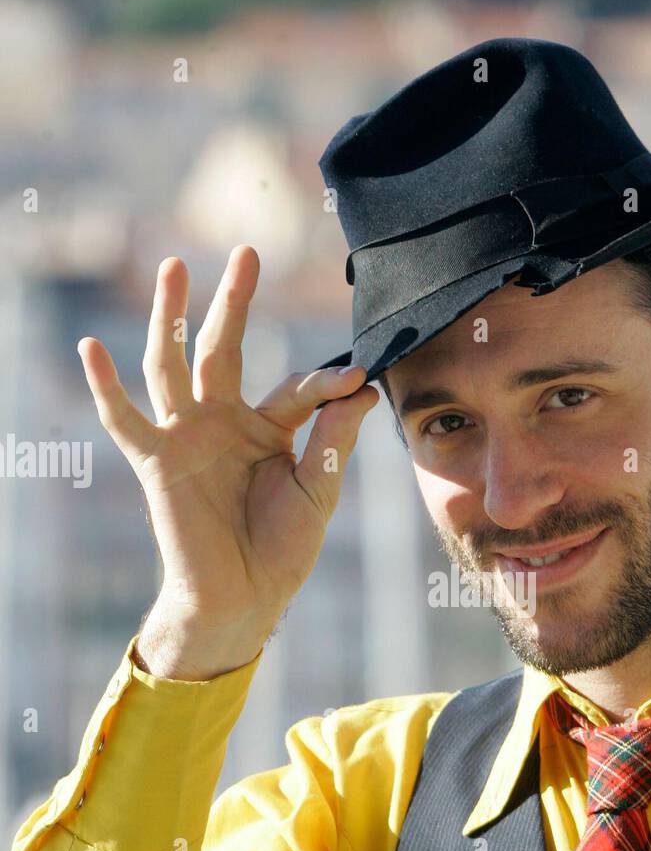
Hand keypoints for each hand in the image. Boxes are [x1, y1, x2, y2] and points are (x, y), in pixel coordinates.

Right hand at [78, 245, 377, 676]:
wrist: (244, 599)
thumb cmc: (282, 550)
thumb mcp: (318, 491)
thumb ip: (332, 440)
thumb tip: (361, 390)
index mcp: (267, 429)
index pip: (296, 388)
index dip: (326, 384)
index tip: (359, 380)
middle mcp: (223, 422)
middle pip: (225, 349)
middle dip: (234, 302)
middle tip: (247, 251)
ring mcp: (187, 437)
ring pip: (173, 365)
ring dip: (172, 318)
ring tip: (174, 267)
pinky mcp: (157, 461)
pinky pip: (125, 419)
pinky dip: (105, 386)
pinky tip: (89, 347)